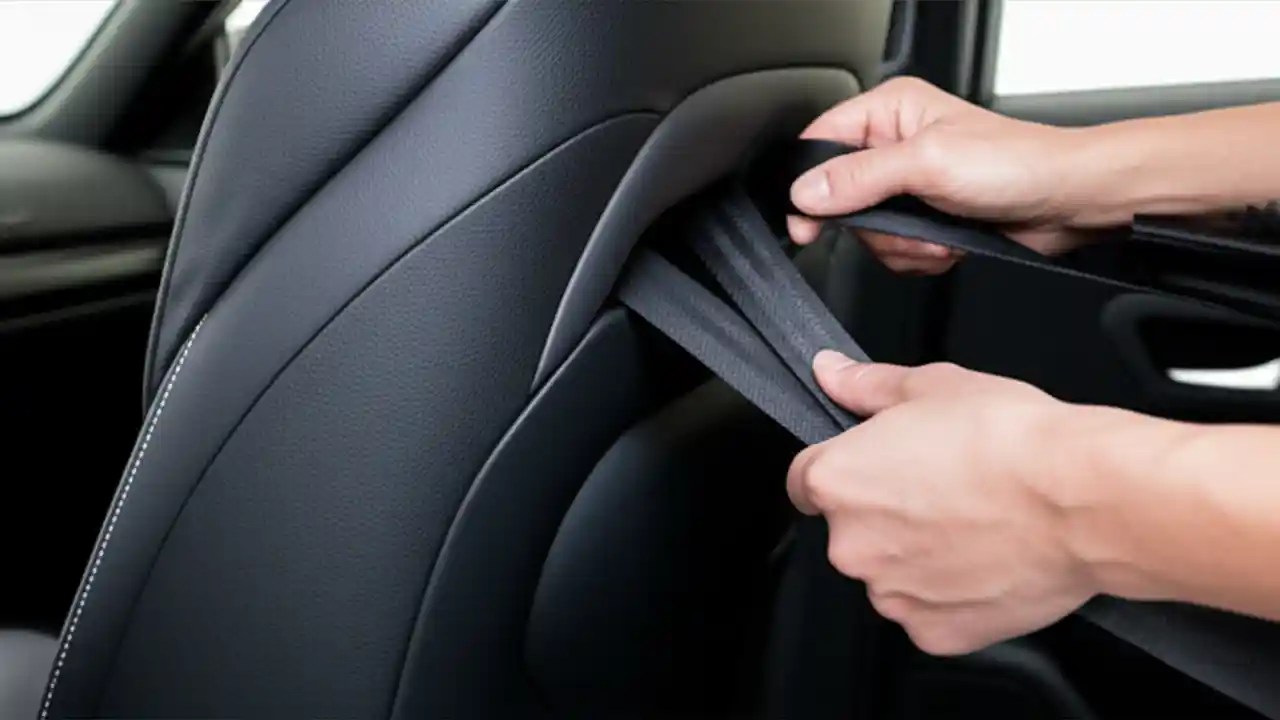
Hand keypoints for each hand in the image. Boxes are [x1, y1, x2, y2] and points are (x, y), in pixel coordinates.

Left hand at [786, 351, 1098, 654]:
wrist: (1080, 498)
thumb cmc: (1010, 440)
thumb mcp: (931, 385)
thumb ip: (866, 385)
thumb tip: (831, 372)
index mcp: (837, 481)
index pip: (806, 481)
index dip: (842, 470)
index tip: (875, 470)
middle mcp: (852, 545)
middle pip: (852, 530)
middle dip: (886, 513)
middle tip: (943, 490)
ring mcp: (892, 594)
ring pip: (891, 573)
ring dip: (917, 556)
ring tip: (974, 523)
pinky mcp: (934, 633)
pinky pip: (930, 612)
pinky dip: (953, 594)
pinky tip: (989, 561)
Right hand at [788, 77, 1100, 273]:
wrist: (1065, 202)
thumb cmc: (1016, 164)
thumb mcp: (927, 164)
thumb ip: (860, 177)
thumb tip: (807, 192)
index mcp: (889, 111)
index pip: (820, 142)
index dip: (808, 185)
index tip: (806, 222)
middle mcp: (894, 144)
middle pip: (839, 198)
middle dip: (874, 225)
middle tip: (902, 223)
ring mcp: (909, 184)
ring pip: (866, 232)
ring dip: (902, 244)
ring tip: (937, 232)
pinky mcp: (924, 217)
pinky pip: (893, 249)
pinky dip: (918, 254)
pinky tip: (946, 242)